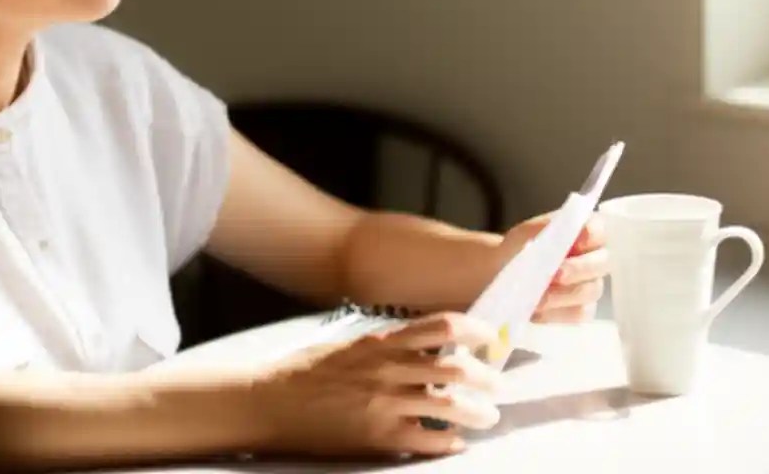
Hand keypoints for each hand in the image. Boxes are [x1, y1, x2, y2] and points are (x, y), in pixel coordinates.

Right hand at [250, 312, 501, 457]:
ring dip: (479, 412)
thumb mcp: (350, 348)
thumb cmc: (305, 373)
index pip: (443, 326)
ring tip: (487, 417)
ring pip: (451, 405)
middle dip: (488, 379)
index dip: (476, 332)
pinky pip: (429, 439)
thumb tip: (425, 349)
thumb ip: (387, 348)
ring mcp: (384, 403)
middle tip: (499, 386)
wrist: (269, 402)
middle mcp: (388, 368)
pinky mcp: (378, 436)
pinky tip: (454, 442)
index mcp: (382, 342)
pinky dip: (450, 441)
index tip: (490, 339)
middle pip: (457, 368)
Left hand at [504, 213, 609, 323]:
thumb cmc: (517, 249)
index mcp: (585, 232)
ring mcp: (590, 285)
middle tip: (555, 275)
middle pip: (602, 263)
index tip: (574, 243)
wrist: (500, 275)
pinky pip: (579, 313)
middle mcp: (595, 258)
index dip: (591, 236)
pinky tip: (537, 310)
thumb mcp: (524, 234)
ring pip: (590, 290)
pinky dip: (557, 312)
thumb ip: (542, 229)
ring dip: (563, 294)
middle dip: (577, 269)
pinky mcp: (580, 310)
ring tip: (538, 296)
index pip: (599, 231)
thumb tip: (558, 235)